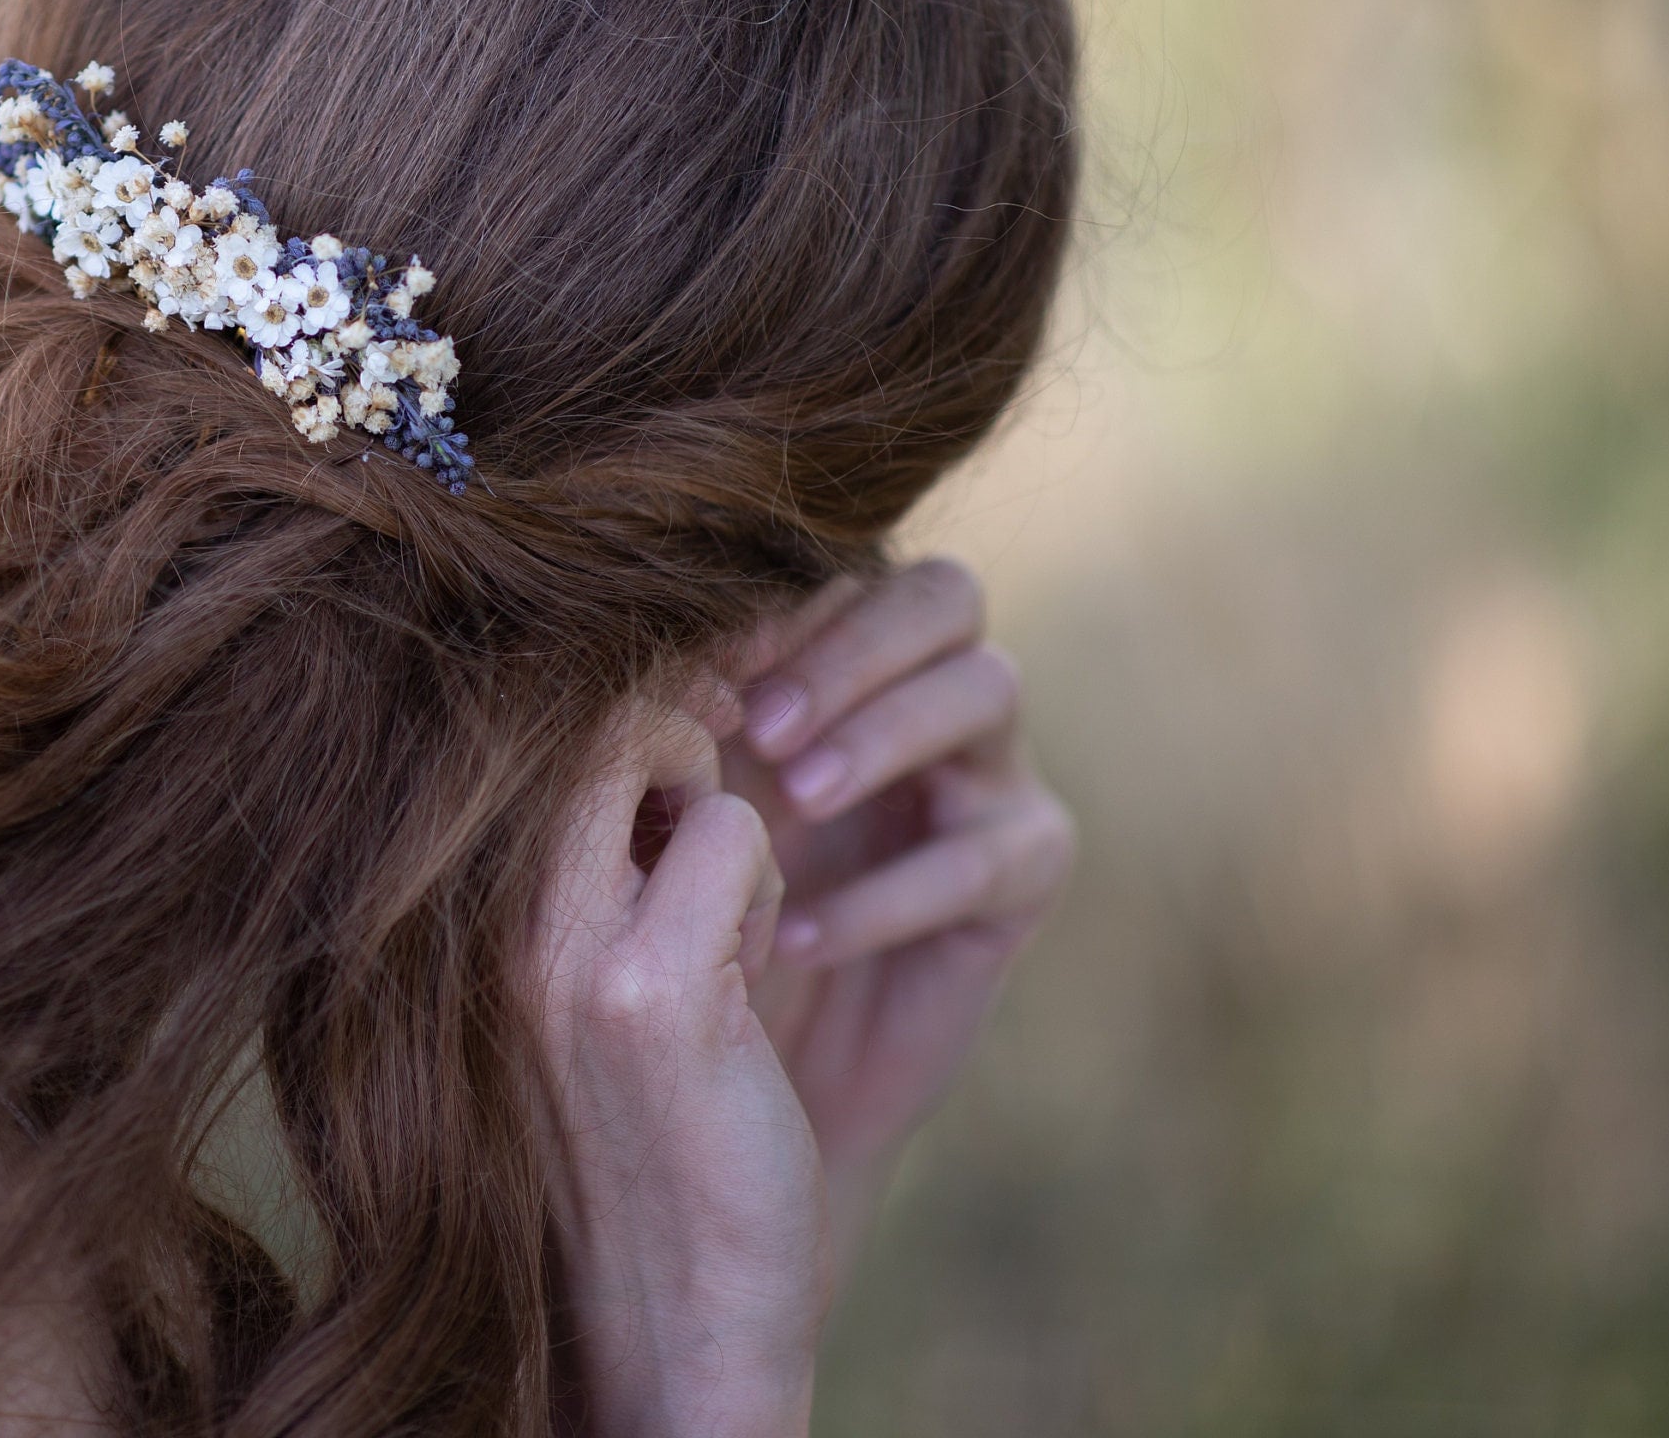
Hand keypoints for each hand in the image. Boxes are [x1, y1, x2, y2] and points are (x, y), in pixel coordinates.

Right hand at [526, 700, 826, 1437]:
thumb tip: (655, 715)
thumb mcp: (593, 971)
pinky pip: (733, 837)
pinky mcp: (652, 993)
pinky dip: (769, 880)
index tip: (691, 717)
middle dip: (676, 712)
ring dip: (731, 811)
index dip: (620, 689)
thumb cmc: (648, 1127)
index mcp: (473, 911)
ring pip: (665, 755)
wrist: (671, 1302)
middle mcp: (496, 920)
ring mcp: (564, 955)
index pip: (526, 719)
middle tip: (732, 765)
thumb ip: (599, 853)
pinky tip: (765, 961)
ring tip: (741, 913)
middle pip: (582, 710)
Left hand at [697, 559, 1074, 1284]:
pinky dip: (888, 892)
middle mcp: (922, 692)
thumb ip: (662, 727)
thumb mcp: (658, 817)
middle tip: (761, 725)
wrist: (736, 1098)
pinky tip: (799, 936)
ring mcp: (984, 774)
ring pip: (987, 690)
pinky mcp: (1023, 872)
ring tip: (794, 802)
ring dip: (883, 735)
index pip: (843, 571)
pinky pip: (987, 855)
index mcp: (836, 657)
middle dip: (850, 647)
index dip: (781, 601)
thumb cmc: (679, 924)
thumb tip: (646, 651)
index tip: (703, 662)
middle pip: (940, 595)